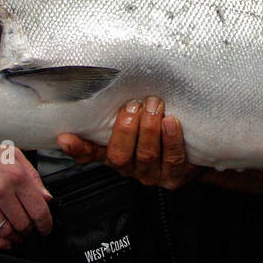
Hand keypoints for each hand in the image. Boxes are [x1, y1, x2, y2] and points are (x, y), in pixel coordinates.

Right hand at [0, 138, 53, 249]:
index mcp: (17, 175)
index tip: (46, 228)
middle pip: (24, 224)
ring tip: (19, 236)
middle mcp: (2, 191)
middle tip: (32, 230)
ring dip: (15, 237)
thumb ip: (32, 176)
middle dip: (31, 230)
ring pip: (6, 231)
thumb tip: (46, 197)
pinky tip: (4, 243)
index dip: (46, 224)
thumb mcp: (13, 152)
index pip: (39, 210)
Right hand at [57, 96, 204, 189]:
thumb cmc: (163, 130)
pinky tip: (171, 122)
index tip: (65, 137)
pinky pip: (172, 158)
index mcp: (116, 154)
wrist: (197, 149)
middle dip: (126, 129)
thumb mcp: (140, 120)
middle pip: (120, 155)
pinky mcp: (175, 175)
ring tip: (154, 105)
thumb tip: (106, 87)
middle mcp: (131, 167)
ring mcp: (153, 174)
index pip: (91, 153)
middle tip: (133, 106)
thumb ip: (121, 112)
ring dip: (149, 128)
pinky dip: (171, 139)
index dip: (78, 148)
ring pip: (146, 156)